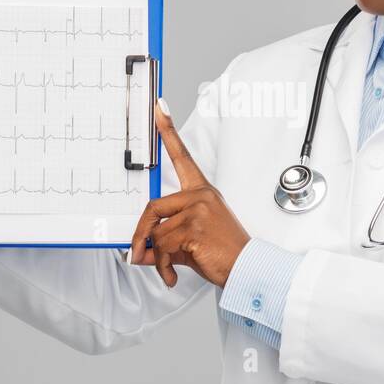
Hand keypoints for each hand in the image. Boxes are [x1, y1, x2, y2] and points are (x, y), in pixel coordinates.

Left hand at [130, 100, 250, 287]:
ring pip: (157, 231)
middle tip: (136, 253)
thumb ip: (164, 240)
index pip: (182, 157)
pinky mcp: (195, 227)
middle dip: (141, 234)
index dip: (168, 132)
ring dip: (157, 256)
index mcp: (202, 192)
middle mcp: (201, 196)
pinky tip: (173, 274)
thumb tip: (137, 251)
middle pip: (153, 206)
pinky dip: (163, 265)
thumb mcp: (189, 241)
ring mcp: (199, 210)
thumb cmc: (222, 253)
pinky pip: (163, 245)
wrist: (247, 270)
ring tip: (168, 268)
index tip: (158, 109)